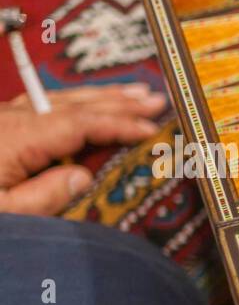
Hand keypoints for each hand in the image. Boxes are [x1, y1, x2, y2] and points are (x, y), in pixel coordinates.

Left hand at [0, 84, 165, 214]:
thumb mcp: (4, 211)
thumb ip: (45, 196)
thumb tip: (83, 178)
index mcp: (17, 137)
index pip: (80, 124)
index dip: (119, 125)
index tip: (150, 131)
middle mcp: (13, 118)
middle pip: (76, 105)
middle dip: (120, 103)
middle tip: (156, 101)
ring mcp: (6, 116)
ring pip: (62, 99)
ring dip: (102, 97)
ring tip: (135, 93)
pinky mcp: (2, 121)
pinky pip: (48, 102)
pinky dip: (77, 99)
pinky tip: (91, 100)